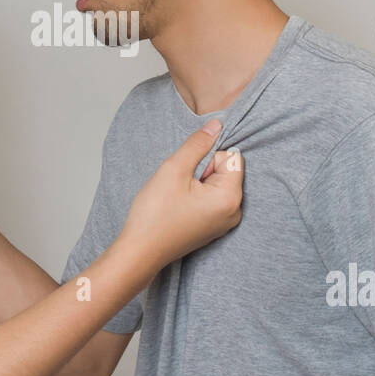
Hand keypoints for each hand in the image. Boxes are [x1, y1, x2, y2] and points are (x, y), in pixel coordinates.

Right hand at [120, 119, 243, 268]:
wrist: (140, 250)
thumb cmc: (155, 213)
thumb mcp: (174, 169)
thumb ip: (198, 144)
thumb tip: (216, 125)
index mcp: (230, 197)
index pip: (231, 156)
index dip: (207, 158)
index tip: (189, 175)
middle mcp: (235, 212)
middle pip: (227, 170)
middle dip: (204, 171)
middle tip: (181, 188)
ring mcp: (225, 222)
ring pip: (218, 184)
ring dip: (198, 184)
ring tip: (179, 199)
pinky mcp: (214, 227)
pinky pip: (213, 199)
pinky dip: (197, 197)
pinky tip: (180, 208)